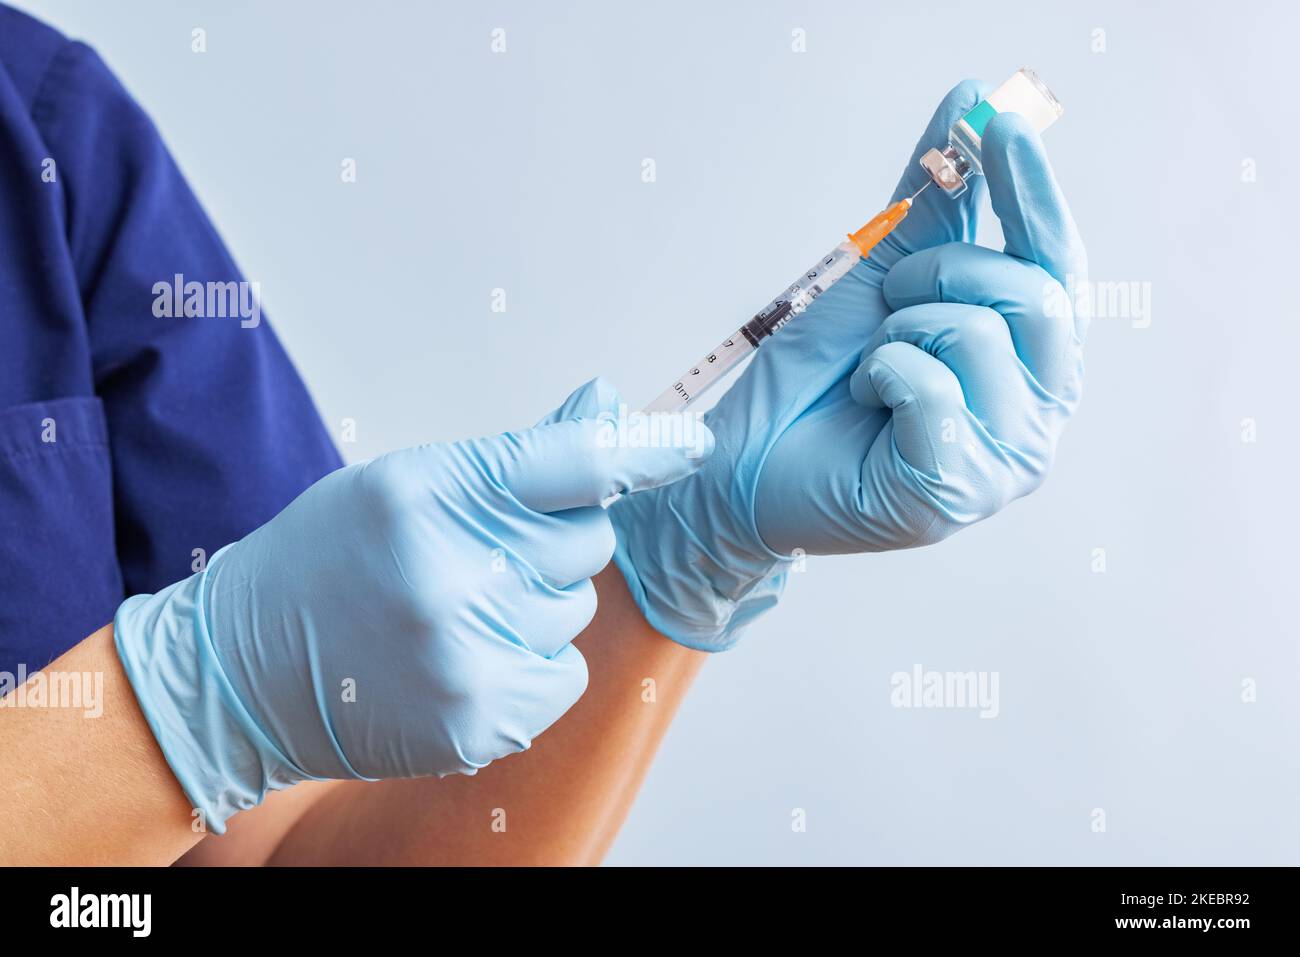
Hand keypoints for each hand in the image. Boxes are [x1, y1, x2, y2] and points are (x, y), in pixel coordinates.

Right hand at [113, 379, 711, 831]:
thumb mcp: (408, 484)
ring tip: (454, 612)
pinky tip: (464, 660)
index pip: (570, 461)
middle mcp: (448, 571)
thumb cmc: (333, 561)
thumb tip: (609, 404)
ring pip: (574, 611)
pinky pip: (565, 675)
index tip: (692, 445)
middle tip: (480, 555)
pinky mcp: (476, 719)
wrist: (242, 673)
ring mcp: (462, 653)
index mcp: (427, 492)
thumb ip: (516, 456)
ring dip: (534, 607)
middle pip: (588, 542)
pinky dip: (531, 666)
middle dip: (552, 544)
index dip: (642, 450)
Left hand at [611, 87, 1085, 650]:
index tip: (1000, 122)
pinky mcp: (954, 494)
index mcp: (1031, 366)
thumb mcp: (879, 278)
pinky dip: (880, 372)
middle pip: (1034, 294)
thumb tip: (971, 101)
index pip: (1058, 266)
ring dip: (898, 327)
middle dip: (941, 270)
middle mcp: (1037, 415)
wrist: (740, 464)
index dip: (1033, 192)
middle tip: (887, 299)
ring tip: (869, 367)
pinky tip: (865, 401)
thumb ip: (933, 205)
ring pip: (979, 332)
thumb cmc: (816, 382)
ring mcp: (1004, 465)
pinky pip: (933, 387)